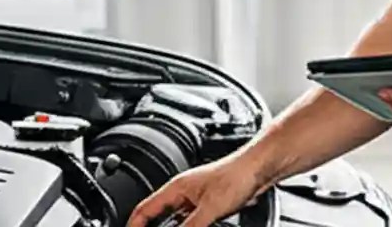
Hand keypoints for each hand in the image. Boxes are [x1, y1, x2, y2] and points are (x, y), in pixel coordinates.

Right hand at [127, 152, 267, 226]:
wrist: (258, 169)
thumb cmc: (236, 176)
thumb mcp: (209, 209)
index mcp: (176, 188)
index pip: (144, 209)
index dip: (134, 225)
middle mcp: (182, 193)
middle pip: (156, 216)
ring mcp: (195, 199)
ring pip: (173, 221)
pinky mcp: (208, 205)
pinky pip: (189, 222)